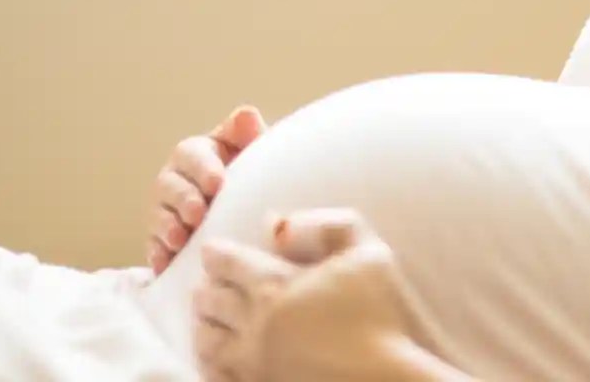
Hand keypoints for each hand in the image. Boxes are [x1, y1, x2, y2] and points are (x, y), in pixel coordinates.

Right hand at [148, 105, 266, 273]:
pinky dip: (158, 254)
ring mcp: (166, 209)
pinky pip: (153, 246)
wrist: (251, 213)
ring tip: (180, 238)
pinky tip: (166, 263)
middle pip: (169, 184)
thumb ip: (248, 135)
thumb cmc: (256, 175)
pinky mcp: (161, 240)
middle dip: (183, 198)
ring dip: (167, 226)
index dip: (202, 168)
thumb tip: (247, 115)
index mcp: (200, 153)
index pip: (192, 153)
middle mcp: (177, 178)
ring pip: (158, 214)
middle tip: (197, 213)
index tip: (217, 183)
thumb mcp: (256, 153)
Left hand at [194, 209, 461, 381]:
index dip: (216, 254)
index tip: (210, 250)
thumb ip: (328, 226)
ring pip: (208, 342)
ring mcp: (252, 364)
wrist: (386, 380)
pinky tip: (214, 360)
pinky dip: (209, 364)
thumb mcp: (368, 254)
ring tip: (204, 319)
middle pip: (212, 300)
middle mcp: (254, 324)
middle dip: (207, 288)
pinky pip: (216, 377)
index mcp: (275, 285)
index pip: (230, 263)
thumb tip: (278, 224)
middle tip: (205, 283)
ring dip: (203, 325)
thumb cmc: (384, 316)